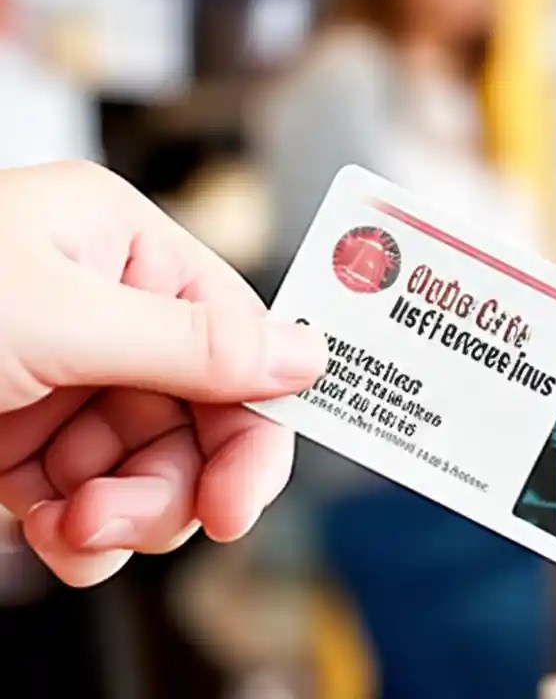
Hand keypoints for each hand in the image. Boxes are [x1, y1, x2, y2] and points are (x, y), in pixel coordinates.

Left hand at [0, 162, 325, 586]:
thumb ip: (192, 343)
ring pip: (155, 466)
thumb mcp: (57, 319)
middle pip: (202, 413)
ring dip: (130, 513)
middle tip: (182, 524)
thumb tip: (305, 355)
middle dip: (182, 479)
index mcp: (117, 244)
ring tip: (77, 527)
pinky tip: (55, 534)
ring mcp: (65, 382)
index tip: (247, 491)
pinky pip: (99, 498)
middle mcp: (103, 310)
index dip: (256, 416)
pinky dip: (87, 532)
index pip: (233, 336)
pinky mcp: (26, 445)